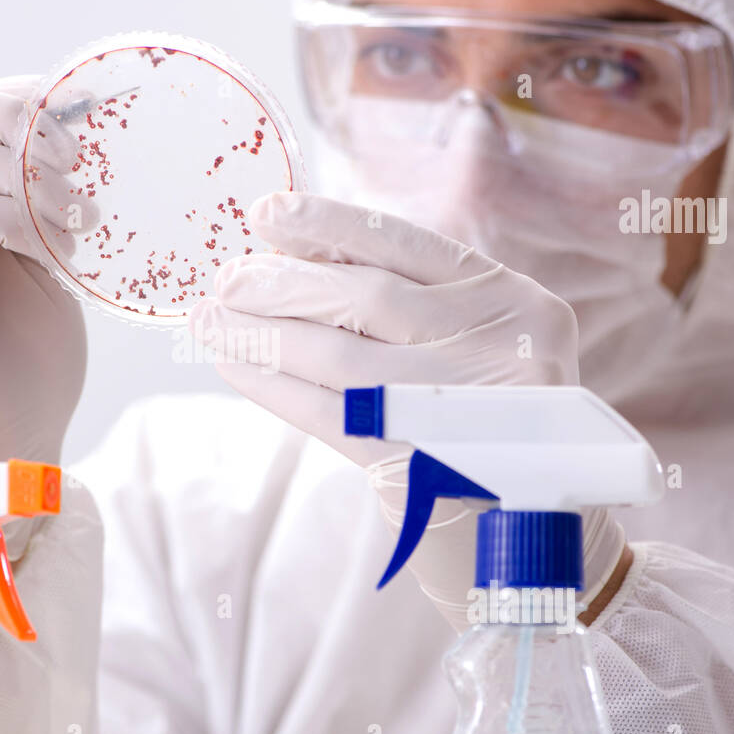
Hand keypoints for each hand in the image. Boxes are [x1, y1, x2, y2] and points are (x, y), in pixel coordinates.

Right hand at [0, 76, 86, 463]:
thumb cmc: (25, 369)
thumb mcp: (47, 266)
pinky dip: (4, 219)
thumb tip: (80, 137)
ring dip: (21, 176)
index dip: (15, 97)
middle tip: (81, 161)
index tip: (85, 116)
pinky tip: (50, 249)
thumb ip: (42, 204)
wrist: (1, 455)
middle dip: (15, 123)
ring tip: (79, 217)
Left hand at [190, 192, 622, 626]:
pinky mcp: (424, 466)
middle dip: (285, 285)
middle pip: (368, 300)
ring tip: (211, 319)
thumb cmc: (480, 409)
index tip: (266, 214)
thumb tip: (289, 251)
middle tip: (226, 279)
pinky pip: (329, 416)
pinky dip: (274, 387)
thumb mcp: (470, 338)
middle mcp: (496, 347)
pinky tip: (234, 367)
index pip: (407, 247)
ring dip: (265, 336)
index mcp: (510, 300)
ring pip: (341, 359)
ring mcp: (463, 410)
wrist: (522, 520)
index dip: (329, 225)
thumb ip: (405, 295)